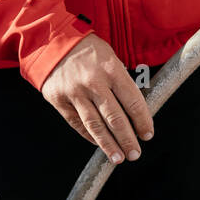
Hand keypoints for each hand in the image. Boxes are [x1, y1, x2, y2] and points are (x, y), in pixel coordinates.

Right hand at [41, 35, 153, 163]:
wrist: (52, 41)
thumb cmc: (88, 52)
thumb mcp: (111, 58)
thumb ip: (122, 83)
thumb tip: (136, 114)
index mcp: (111, 70)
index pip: (133, 102)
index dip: (142, 121)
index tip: (147, 135)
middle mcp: (92, 82)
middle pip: (114, 118)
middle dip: (127, 139)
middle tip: (135, 154)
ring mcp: (74, 92)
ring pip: (94, 125)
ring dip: (108, 145)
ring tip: (118, 158)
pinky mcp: (58, 100)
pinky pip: (76, 123)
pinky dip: (88, 135)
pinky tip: (97, 143)